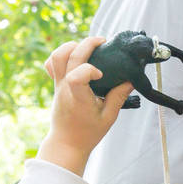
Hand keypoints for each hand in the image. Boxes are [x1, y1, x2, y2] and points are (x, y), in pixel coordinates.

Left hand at [37, 38, 132, 176]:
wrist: (67, 141)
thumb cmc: (88, 132)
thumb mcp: (108, 118)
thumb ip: (118, 97)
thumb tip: (130, 81)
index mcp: (78, 98)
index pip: (76, 75)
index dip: (89, 69)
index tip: (101, 74)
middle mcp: (65, 87)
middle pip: (69, 56)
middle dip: (87, 44)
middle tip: (103, 42)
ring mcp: (58, 84)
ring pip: (57, 55)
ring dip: (72, 45)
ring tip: (87, 46)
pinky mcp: (56, 84)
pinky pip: (52, 62)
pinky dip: (62, 53)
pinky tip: (75, 55)